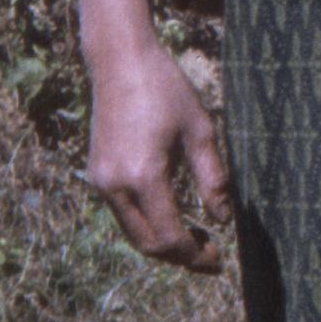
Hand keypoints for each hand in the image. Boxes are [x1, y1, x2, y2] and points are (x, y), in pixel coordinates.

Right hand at [84, 30, 230, 268]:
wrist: (120, 60)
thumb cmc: (165, 89)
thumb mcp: (200, 130)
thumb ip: (213, 179)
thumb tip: (223, 220)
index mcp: (144, 175)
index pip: (170, 236)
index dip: (196, 256)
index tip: (219, 261)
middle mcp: (115, 185)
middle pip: (147, 244)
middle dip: (179, 257)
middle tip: (210, 255)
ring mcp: (100, 181)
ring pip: (133, 233)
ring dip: (162, 244)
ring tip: (195, 238)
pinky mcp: (96, 174)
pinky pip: (122, 215)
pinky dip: (147, 225)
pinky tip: (171, 216)